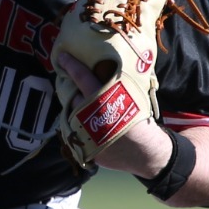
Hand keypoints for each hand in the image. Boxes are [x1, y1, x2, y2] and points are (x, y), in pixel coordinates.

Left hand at [53, 52, 172, 177]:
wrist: (146, 152)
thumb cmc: (140, 121)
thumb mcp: (130, 98)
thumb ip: (112, 88)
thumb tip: (100, 73)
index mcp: (102, 100)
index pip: (82, 78)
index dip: (71, 65)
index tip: (62, 56)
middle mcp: (90, 116)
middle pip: (72, 98)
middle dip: (72, 92)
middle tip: (74, 86)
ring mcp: (86, 134)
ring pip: (71, 116)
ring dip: (74, 110)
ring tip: (83, 107)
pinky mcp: (85, 148)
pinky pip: (76, 134)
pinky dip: (79, 128)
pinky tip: (88, 126)